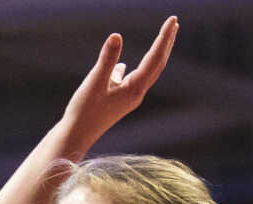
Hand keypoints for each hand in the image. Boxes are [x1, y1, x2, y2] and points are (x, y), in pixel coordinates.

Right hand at [62, 17, 177, 147]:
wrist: (77, 135)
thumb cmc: (85, 111)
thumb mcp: (95, 81)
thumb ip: (107, 59)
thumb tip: (117, 35)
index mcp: (135, 89)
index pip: (155, 58)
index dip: (164, 37)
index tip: (173, 19)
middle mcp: (136, 94)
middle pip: (157, 64)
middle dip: (166, 43)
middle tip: (175, 22)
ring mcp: (129, 98)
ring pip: (147, 71)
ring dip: (155, 53)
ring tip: (161, 38)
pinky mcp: (119, 100)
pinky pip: (131, 79)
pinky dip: (133, 68)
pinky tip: (122, 66)